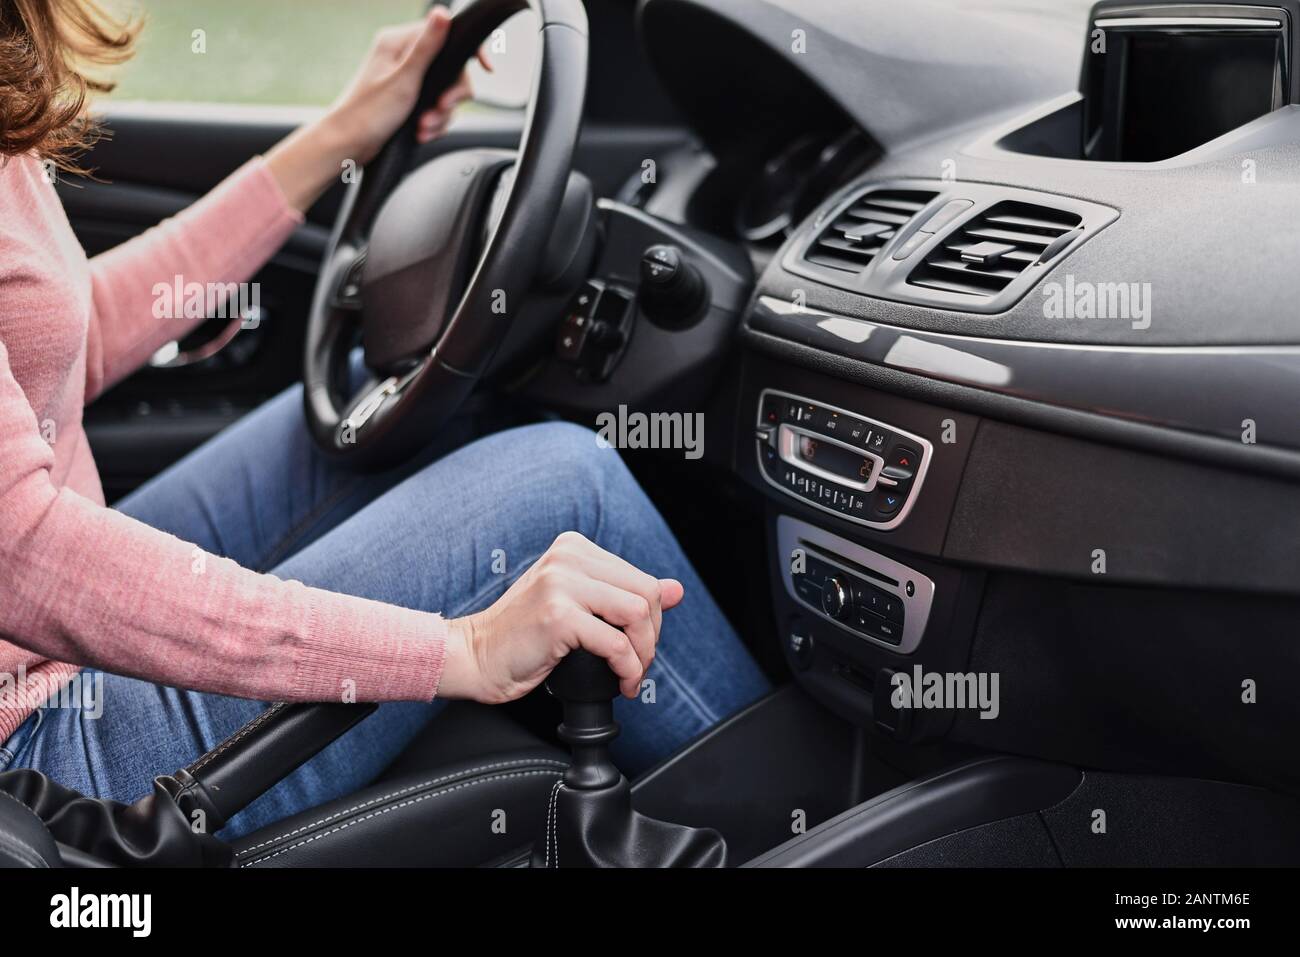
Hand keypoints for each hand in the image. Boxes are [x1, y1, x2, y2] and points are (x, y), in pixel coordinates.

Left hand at [328, 7, 482, 164]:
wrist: (348, 145)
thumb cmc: (368, 113)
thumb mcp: (404, 79)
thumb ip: (427, 47)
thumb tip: (443, 13)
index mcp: (399, 43)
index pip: (445, 36)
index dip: (468, 53)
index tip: (486, 69)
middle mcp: (403, 57)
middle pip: (450, 70)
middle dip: (449, 97)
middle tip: (440, 110)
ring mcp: (407, 79)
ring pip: (445, 93)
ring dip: (440, 115)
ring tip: (424, 128)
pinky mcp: (408, 100)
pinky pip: (435, 108)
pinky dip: (433, 123)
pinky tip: (421, 132)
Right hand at [439, 532, 685, 703]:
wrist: (474, 656)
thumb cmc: (522, 635)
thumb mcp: (577, 604)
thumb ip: (621, 594)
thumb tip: (676, 589)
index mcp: (574, 548)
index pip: (641, 578)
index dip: (652, 619)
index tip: (639, 645)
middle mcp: (568, 557)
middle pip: (646, 593)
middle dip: (652, 636)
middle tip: (638, 664)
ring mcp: (561, 583)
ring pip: (637, 614)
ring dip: (643, 654)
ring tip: (631, 674)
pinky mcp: (557, 615)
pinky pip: (616, 643)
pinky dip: (628, 668)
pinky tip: (621, 681)